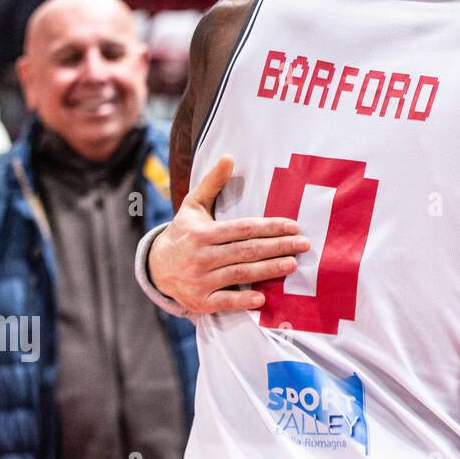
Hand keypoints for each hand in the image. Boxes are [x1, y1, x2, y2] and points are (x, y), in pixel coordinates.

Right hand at [149, 155, 309, 313]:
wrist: (155, 267)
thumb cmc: (184, 233)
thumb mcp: (193, 205)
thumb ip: (212, 183)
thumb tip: (229, 156)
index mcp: (203, 233)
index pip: (243, 228)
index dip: (269, 227)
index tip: (294, 226)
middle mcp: (201, 256)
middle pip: (246, 251)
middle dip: (278, 247)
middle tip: (304, 244)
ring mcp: (200, 280)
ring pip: (240, 274)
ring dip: (268, 270)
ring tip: (293, 264)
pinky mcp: (200, 301)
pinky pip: (224, 302)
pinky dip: (242, 301)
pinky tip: (263, 299)